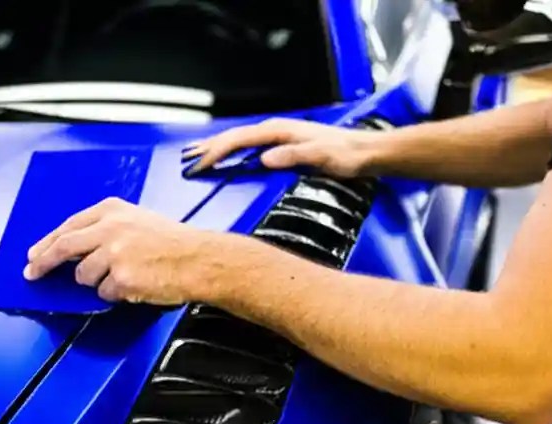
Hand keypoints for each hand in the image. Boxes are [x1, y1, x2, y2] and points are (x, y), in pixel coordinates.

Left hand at [24, 197, 236, 304]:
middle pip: (63, 246)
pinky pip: (104, 292)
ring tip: (124, 275)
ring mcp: (114, 253)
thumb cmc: (172, 243)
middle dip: (43, 262)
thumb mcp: (136, 220)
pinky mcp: (121, 277)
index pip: (68, 226)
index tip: (34, 255)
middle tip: (32, 274)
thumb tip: (73, 249)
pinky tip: (134, 284)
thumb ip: (104, 229)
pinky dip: (114, 293)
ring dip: (96, 281)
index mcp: (112, 211)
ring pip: (84, 275)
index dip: (47, 243)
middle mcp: (109, 228)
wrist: (198, 259)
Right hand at [182, 118, 380, 177]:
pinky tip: (226, 157)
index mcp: (279, 131)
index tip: (199, 165)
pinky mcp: (282, 144)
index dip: (216, 152)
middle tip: (186, 161)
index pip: (238, 140)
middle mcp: (275, 130)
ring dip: (216, 148)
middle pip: (233, 137)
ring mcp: (278, 136)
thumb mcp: (321, 157)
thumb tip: (264, 158)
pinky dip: (231, 150)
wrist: (364, 152)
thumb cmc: (345, 156)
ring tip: (196, 156)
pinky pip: (248, 146)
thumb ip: (293, 156)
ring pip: (238, 139)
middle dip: (208, 148)